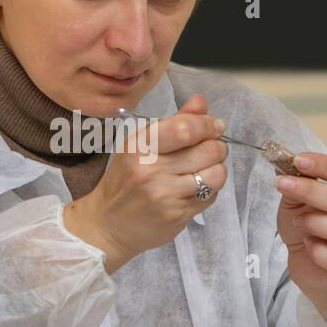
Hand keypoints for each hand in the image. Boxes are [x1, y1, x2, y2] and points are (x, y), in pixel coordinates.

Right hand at [63, 93, 227, 272]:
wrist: (108, 224)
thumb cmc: (125, 181)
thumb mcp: (140, 146)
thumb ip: (174, 123)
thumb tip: (201, 102)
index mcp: (139, 146)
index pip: (185, 128)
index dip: (208, 124)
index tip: (216, 125)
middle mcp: (150, 169)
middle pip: (207, 150)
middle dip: (218, 146)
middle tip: (212, 149)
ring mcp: (164, 194)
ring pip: (215, 174)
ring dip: (217, 169)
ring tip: (205, 170)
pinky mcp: (176, 215)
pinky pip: (210, 196)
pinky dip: (209, 190)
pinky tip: (194, 189)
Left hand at [275, 152, 326, 297]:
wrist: (314, 267)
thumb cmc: (310, 228)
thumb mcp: (298, 202)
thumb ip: (295, 184)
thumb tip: (282, 164)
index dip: (325, 165)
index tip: (298, 161)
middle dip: (312, 191)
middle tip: (284, 186)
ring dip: (315, 223)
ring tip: (299, 222)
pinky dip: (318, 251)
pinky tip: (309, 246)